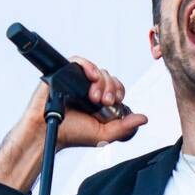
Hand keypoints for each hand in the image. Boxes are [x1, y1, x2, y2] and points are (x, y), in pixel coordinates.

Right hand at [0, 57, 147, 191]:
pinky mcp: (64, 73)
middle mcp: (89, 88)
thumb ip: (125, 127)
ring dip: (101, 81)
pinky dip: (88, 66)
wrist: (50, 132)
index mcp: (99, 100)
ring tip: (94, 97)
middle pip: (109, 77)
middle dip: (110, 88)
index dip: (118, 91)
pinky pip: (79, 61)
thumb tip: (144, 118)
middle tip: (103, 101)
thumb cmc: (73, 134)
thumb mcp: (104, 134)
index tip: (114, 102)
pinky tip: (91, 76)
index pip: (115, 87)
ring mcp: (77, 80)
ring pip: (97, 70)